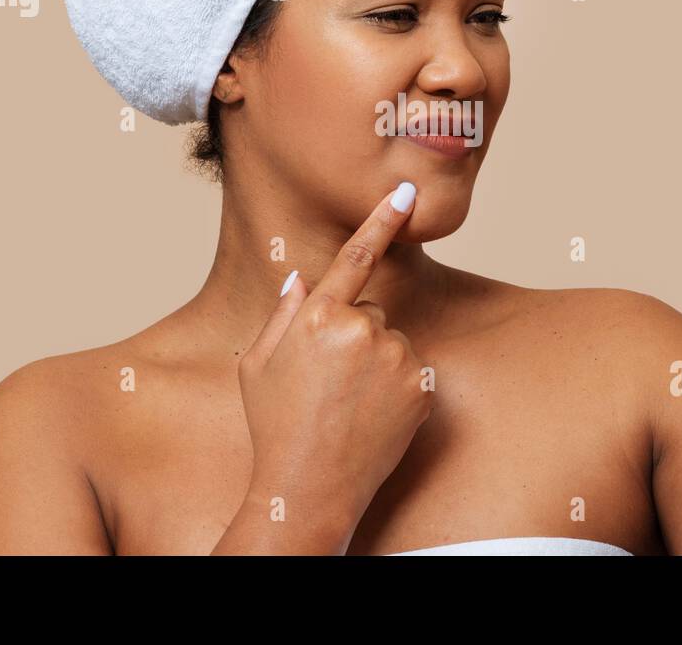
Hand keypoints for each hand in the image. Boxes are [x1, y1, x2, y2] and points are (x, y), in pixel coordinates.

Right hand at [236, 181, 430, 536]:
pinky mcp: (422, 386)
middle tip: (329, 382)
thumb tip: (301, 277)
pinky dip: (398, 387)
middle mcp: (362, 330)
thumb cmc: (275, 426)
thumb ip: (283, 314)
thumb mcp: (259, 365)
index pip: (357, 256)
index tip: (407, 192)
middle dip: (355, 335)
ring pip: (393, 341)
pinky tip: (372, 416)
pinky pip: (413, 370)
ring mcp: (397, 358)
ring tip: (348, 404)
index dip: (383, 219)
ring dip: (377, 363)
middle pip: (371, 311)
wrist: (308, 488)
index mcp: (317, 316)